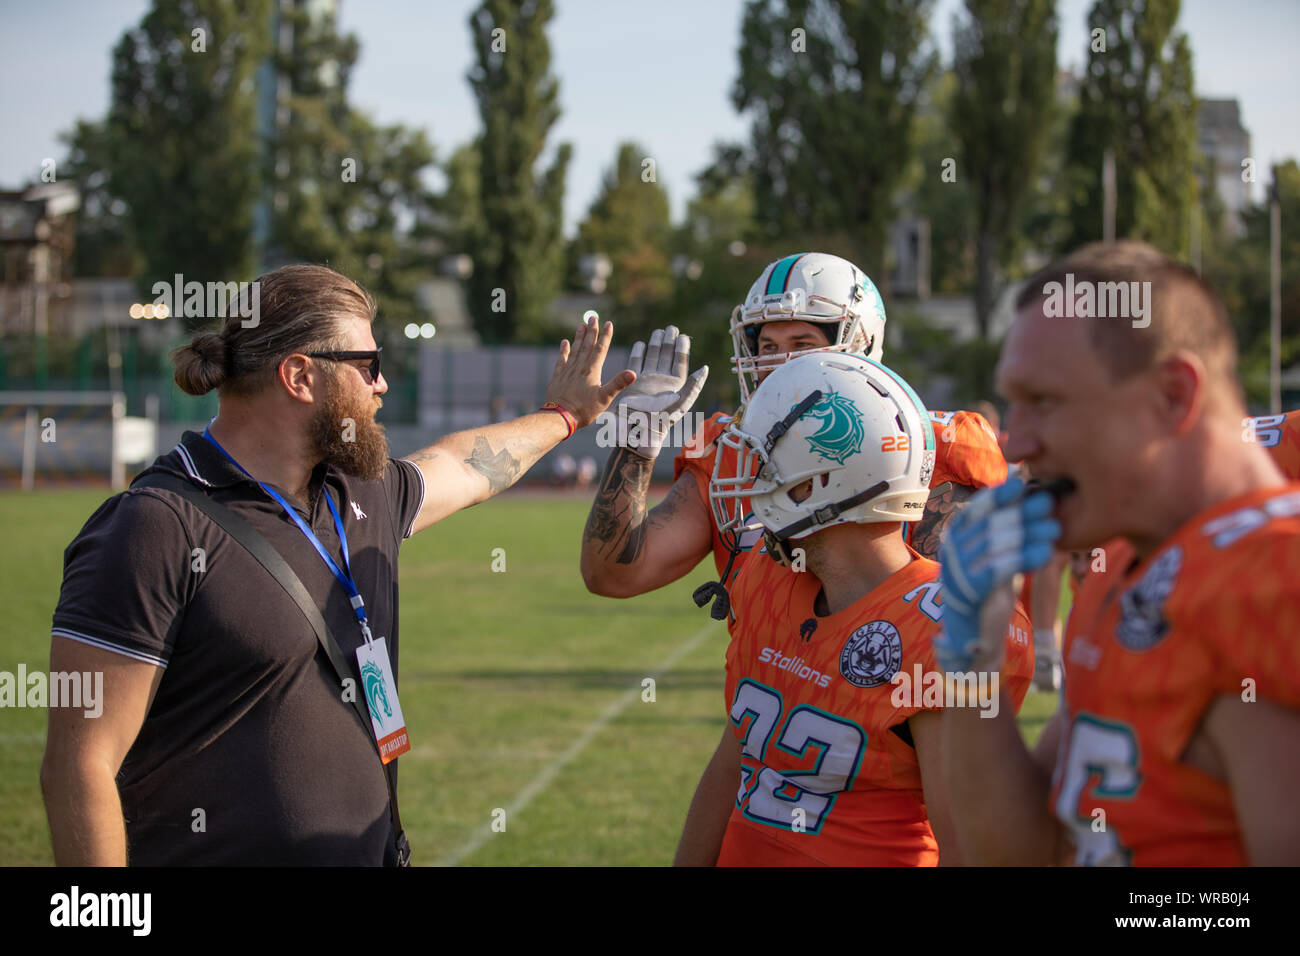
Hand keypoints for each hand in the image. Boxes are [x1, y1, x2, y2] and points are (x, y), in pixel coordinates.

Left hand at [545, 313, 635, 428]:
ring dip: (579, 337)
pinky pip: (561, 360)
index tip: (608, 323)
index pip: (600, 350)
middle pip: (587, 346)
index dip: (605, 336)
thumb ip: (618, 384)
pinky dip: (563, 351)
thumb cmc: (584, 410)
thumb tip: (633, 372)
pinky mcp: (558, 377)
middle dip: (591, 331)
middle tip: (593, 317)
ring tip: (581, 325)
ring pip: (574, 350)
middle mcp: (579, 368)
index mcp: (592, 371)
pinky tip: (565, 342)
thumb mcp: (604, 398)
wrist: (559, 417)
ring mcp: (567, 371)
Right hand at [604, 325, 708, 458]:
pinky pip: (636, 362)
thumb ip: (693, 385)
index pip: (681, 361)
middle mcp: (663, 381)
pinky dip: (639, 352)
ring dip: (656, 343)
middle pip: (668, 356)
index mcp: (677, 385)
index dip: (683, 348)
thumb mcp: (682, 402)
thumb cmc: (661, 419)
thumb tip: (705, 368)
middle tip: (671, 328)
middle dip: (670, 341)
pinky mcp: (634, 382)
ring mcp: (648, 380)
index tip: (683, 336)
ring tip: (659, 331)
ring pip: (653, 356)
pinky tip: (641, 343)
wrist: (637, 429)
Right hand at [934, 477, 1059, 672]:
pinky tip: (1045, 553)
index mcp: (956, 535)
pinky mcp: (970, 592)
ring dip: (1027, 534)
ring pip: (994, 544)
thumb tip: (1032, 495)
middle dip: (1021, 512)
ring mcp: (958, 571)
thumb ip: (1005, 527)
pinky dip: (1022, 558)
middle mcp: (952, 549)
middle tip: (1048, 503)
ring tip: (1054, 528)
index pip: (975, 509)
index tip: (1022, 484)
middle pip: (989, 524)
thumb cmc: (989, 586)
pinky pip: (997, 570)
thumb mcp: (993, 552)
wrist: (974, 631)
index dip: (997, 495)